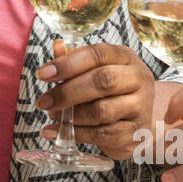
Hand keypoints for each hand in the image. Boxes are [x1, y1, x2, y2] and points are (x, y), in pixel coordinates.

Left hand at [33, 41, 155, 160]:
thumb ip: (76, 60)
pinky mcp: (135, 133)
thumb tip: (57, 47)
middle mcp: (137, 79)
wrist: (140, 119)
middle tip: (44, 101)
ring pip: (102, 111)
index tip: (43, 74)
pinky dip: (77, 134)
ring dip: (72, 115)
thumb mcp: (97, 69)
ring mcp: (140, 107)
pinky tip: (58, 132)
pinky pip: (103, 134)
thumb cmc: (114, 89)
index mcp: (125, 57)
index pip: (98, 54)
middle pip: (103, 81)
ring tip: (53, 114)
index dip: (68, 64)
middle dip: (67, 92)